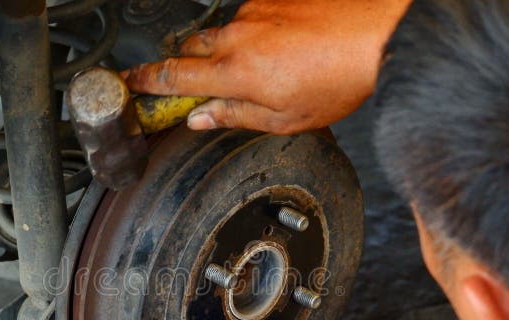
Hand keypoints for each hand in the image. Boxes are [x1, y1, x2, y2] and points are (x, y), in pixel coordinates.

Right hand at [124, 0, 411, 133]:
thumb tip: (199, 117)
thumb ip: (234, 115)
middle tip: (194, 83)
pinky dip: (251, 34)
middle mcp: (237, 35)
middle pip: (189, 48)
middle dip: (185, 65)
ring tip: (255, 70)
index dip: (146, 82)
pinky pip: (248, 16)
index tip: (130, 84)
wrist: (378, 34)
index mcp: (235, 72)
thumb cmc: (338, 80)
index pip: (174, 76)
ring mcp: (255, 11)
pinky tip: (278, 48)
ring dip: (224, 50)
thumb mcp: (284, 119)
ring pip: (220, 32)